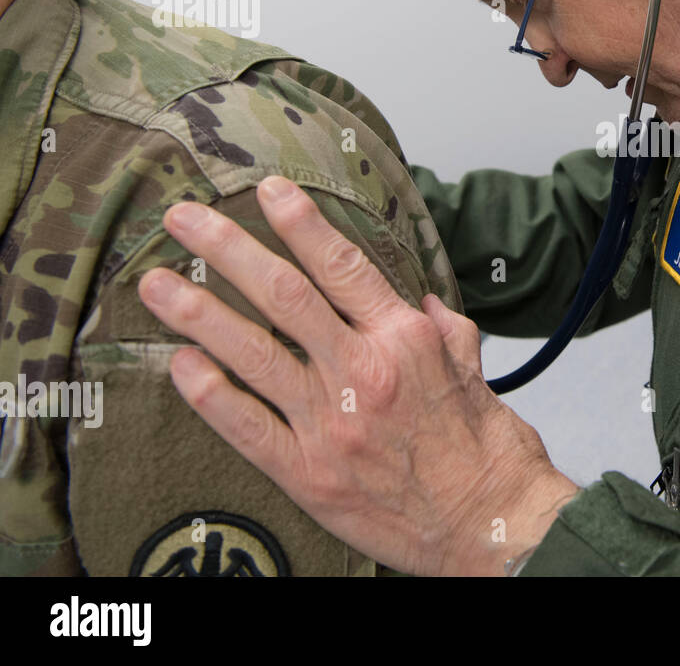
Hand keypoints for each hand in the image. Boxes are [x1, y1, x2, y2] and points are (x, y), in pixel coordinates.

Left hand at [137, 176, 577, 575]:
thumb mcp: (475, 372)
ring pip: (251, 352)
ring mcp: (329, 423)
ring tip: (156, 285)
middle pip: (282, 294)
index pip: (342, 265)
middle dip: (227, 248)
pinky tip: (179, 364)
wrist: (489, 524)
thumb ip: (446, 331)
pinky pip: (245, 425)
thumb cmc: (487, 451)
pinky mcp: (307, 472)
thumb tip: (424, 305)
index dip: (300, 223)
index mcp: (405, 340)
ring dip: (197, 312)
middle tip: (184, 219)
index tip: (267, 191)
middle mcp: (362, 372)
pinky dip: (208, 393)